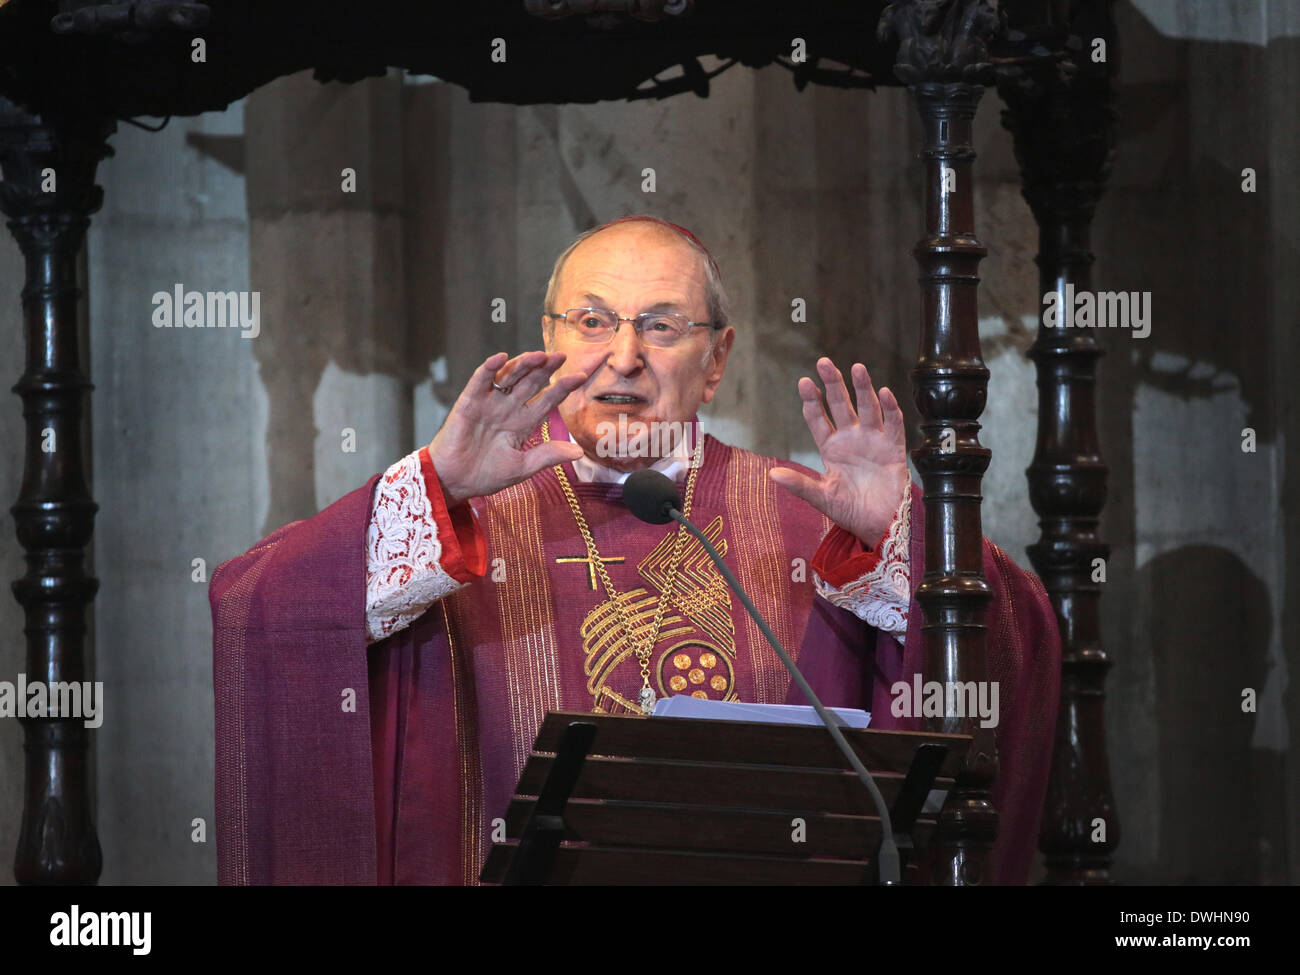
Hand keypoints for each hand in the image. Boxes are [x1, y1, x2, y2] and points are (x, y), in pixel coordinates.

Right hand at [427, 351, 586, 506]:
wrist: (454, 483)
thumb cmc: (486, 475)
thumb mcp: (522, 467)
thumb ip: (547, 456)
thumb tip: (578, 452)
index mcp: (523, 422)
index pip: (547, 400)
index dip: (563, 388)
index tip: (581, 377)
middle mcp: (509, 408)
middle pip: (531, 382)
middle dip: (546, 369)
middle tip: (561, 356)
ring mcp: (489, 403)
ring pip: (509, 376)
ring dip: (523, 364)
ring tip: (539, 356)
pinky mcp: (469, 402)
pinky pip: (480, 381)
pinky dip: (488, 368)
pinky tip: (501, 357)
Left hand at [769, 357, 909, 544]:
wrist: (881, 526)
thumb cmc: (851, 512)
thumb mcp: (821, 498)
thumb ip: (799, 484)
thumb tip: (771, 474)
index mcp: (831, 449)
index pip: (818, 419)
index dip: (812, 401)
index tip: (804, 383)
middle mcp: (851, 440)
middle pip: (841, 405)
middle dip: (833, 384)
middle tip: (824, 362)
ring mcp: (873, 442)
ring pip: (868, 408)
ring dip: (863, 388)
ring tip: (857, 367)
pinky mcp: (893, 449)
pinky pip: (893, 425)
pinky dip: (890, 409)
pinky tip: (884, 393)